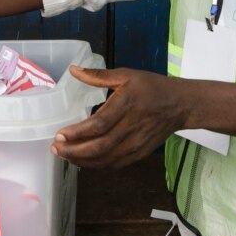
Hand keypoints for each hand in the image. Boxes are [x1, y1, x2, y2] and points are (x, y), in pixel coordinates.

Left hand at [50, 66, 187, 167]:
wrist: (180, 105)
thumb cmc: (151, 87)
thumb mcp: (126, 75)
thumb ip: (97, 75)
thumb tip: (73, 70)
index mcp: (126, 105)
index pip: (99, 125)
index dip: (78, 133)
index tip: (60, 134)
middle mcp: (131, 127)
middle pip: (99, 147)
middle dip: (74, 150)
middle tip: (55, 148)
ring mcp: (136, 144)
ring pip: (105, 159)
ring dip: (82, 160)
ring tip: (64, 154)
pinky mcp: (139, 154)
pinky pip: (114, 164)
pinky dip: (95, 165)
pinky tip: (82, 160)